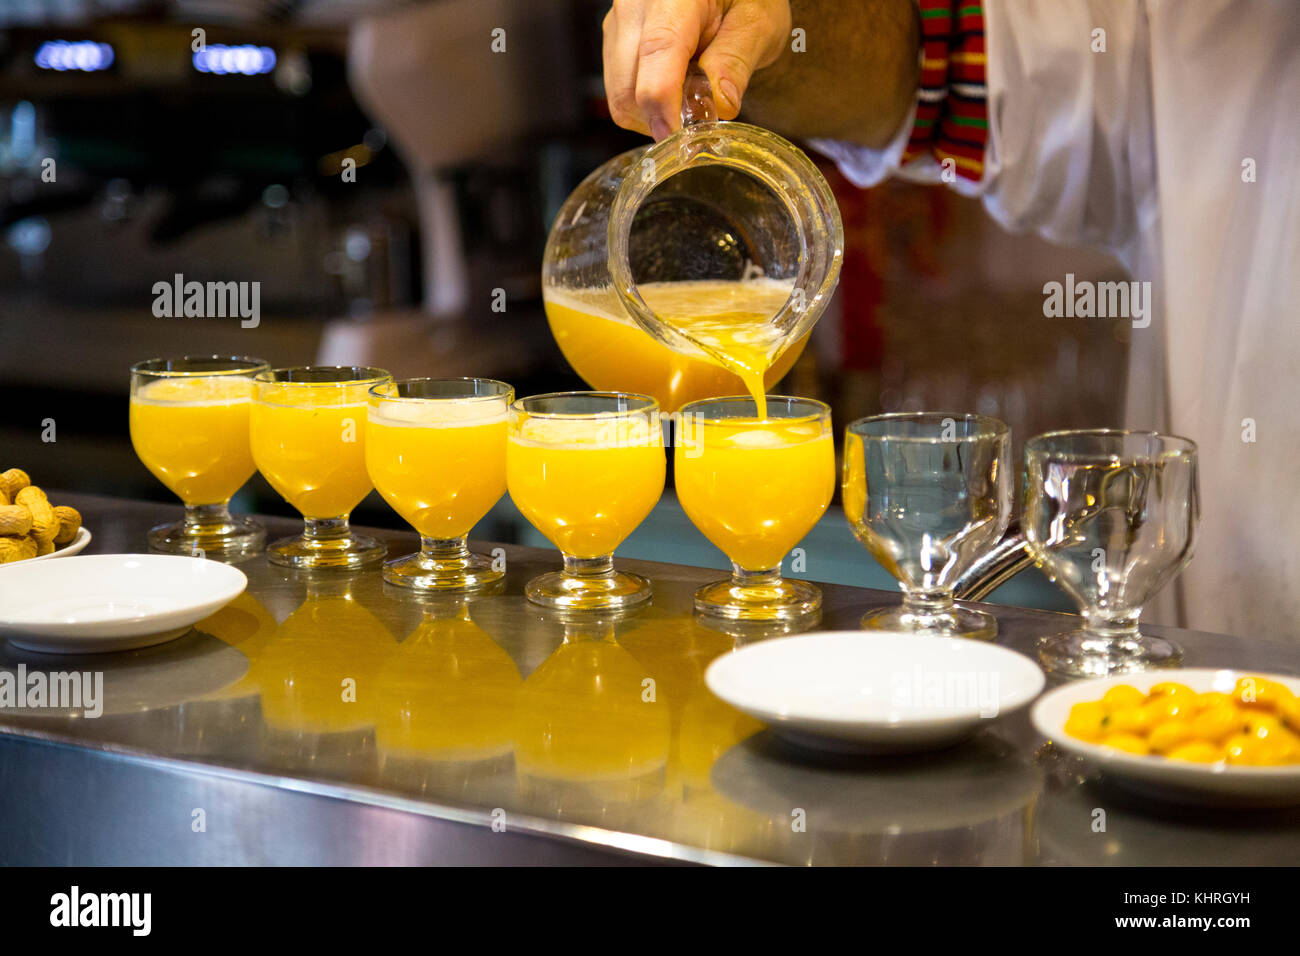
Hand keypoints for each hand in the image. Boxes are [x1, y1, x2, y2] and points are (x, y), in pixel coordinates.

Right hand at [603, 0, 791, 139]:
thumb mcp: (756, 23)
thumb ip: (736, 61)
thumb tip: (719, 104)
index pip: (656, 53)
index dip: (664, 103)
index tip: (679, 138)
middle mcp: (635, 5)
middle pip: (628, 85)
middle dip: (660, 117)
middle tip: (699, 120)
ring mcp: (619, 23)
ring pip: (619, 94)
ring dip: (654, 113)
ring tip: (689, 94)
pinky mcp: (615, 40)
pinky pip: (619, 90)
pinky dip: (646, 104)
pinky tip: (674, 87)